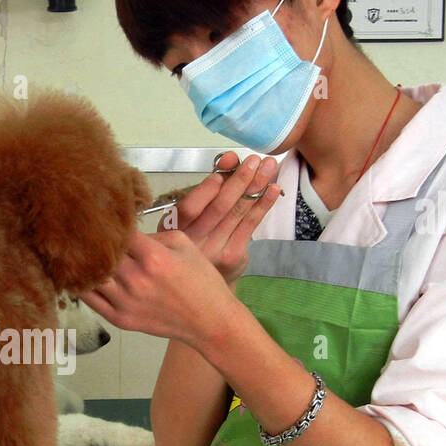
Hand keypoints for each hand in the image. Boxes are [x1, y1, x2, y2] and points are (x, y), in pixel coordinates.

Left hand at [80, 229, 240, 350]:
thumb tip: (128, 232)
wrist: (210, 321)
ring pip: (90, 276)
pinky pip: (90, 300)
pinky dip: (82, 285)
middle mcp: (136, 279)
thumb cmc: (201, 282)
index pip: (117, 232)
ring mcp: (126, 302)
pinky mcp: (120, 319)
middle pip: (99, 252)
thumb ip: (154, 234)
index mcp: (153, 257)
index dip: (110, 222)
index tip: (105, 217)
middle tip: (86, 232)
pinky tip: (82, 276)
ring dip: (85, 263)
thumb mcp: (185, 245)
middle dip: (93, 241)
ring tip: (81, 253)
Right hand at [161, 150, 282, 283]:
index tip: (225, 167)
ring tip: (269, 167)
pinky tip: (272, 190)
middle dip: (240, 180)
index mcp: (173, 231)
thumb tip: (229, 159)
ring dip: (256, 187)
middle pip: (219, 208)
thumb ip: (207, 189)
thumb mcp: (189, 218)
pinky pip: (250, 225)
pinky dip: (263, 205)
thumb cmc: (195, 242)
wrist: (202, 285)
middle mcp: (192, 244)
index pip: (189, 208)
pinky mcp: (233, 256)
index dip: (208, 187)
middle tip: (254, 160)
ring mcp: (214, 251)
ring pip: (238, 213)